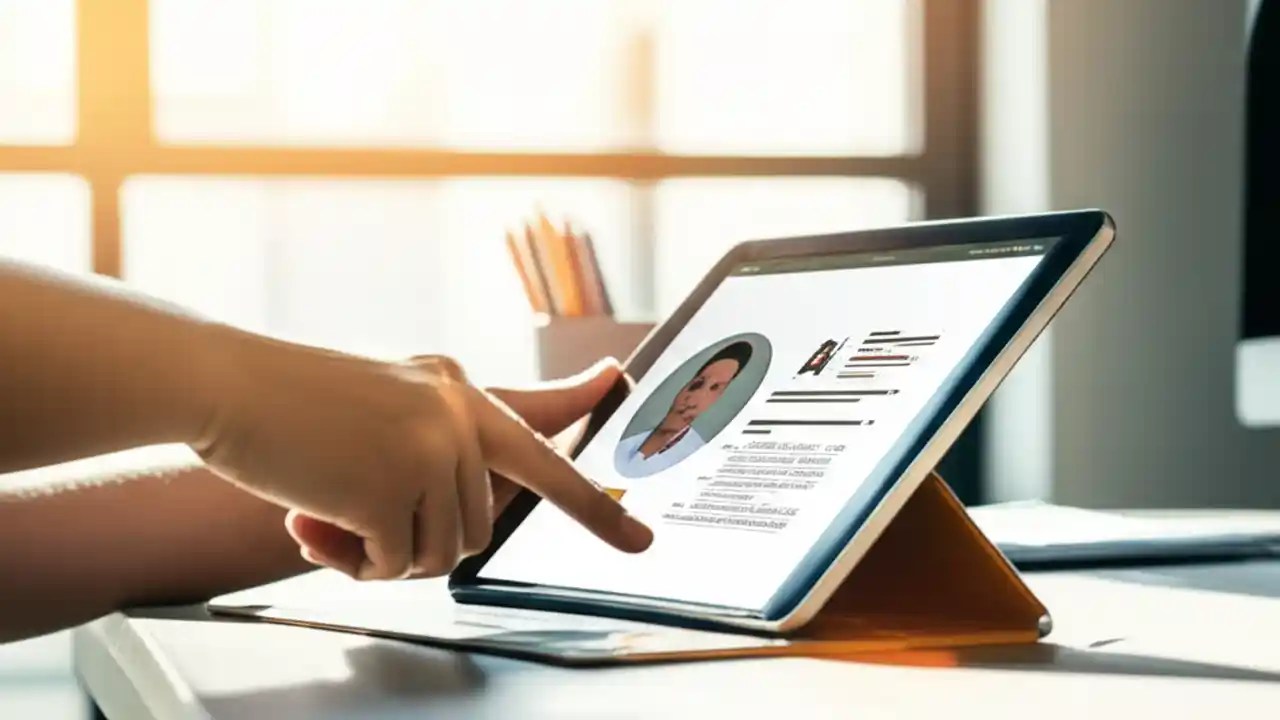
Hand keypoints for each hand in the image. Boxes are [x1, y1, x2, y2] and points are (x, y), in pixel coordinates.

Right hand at [193, 330, 650, 579]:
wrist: (222, 382)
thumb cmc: (294, 402)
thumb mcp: (387, 403)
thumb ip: (438, 448)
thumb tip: (463, 521)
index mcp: (458, 389)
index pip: (544, 449)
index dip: (592, 507)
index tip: (639, 541)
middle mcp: (456, 416)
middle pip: (477, 526)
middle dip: (419, 538)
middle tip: (355, 520)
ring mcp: (428, 450)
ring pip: (439, 553)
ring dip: (382, 552)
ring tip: (328, 514)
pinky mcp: (390, 488)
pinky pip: (392, 566)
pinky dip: (351, 562)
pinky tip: (310, 521)